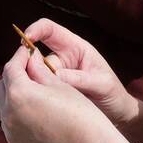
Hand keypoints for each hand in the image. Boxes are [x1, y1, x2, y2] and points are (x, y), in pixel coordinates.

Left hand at [0, 44, 120, 142]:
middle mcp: (9, 115)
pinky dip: (18, 117)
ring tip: (33, 94)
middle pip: (1, 88)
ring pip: (4, 109)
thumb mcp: (59, 85)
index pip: (10, 68)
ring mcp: (12, 135)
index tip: (27, 51)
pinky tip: (36, 116)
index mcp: (19, 94)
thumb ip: (39, 70)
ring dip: (13, 98)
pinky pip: (12, 127)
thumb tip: (30, 58)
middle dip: (13, 77)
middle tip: (29, 71)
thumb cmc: (80, 114)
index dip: (19, 57)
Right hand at [20, 19, 141, 131]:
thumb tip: (53, 75)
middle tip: (41, 82)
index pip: (50, 30)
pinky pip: (40, 89)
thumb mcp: (101, 84)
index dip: (36, 29)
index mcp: (76, 47)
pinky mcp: (53, 90)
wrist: (117, 113)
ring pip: (37, 75)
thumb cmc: (113, 93)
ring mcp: (56, 75)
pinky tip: (50, 105)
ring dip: (39, 84)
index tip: (26, 38)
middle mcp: (63, 58)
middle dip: (33, 66)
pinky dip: (41, 95)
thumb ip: (79, 79)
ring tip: (56, 99)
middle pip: (37, 55)